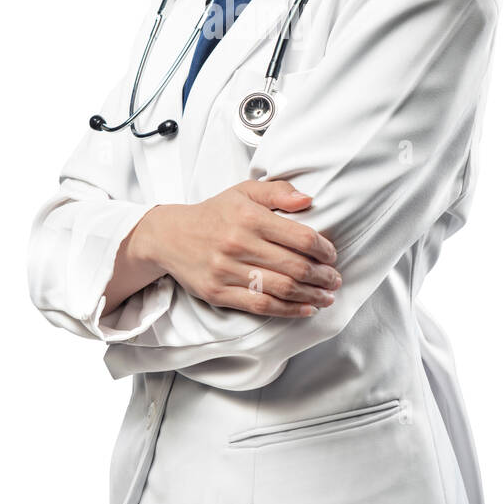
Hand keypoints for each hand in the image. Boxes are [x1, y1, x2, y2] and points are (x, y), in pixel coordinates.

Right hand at [134, 180, 341, 317]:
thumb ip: (278, 192)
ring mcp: (228, 270)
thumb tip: (309, 200)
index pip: (301, 237)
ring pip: (281, 289)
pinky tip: (305, 310)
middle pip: (295, 266)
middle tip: (335, 280)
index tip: (332, 256)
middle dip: (322, 277)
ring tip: (326, 298)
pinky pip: (261, 306)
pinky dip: (288, 311)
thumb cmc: (214, 213)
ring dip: (311, 296)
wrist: (169, 236)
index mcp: (250, 217)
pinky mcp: (219, 292)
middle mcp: (239, 243)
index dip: (324, 250)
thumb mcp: (244, 191)